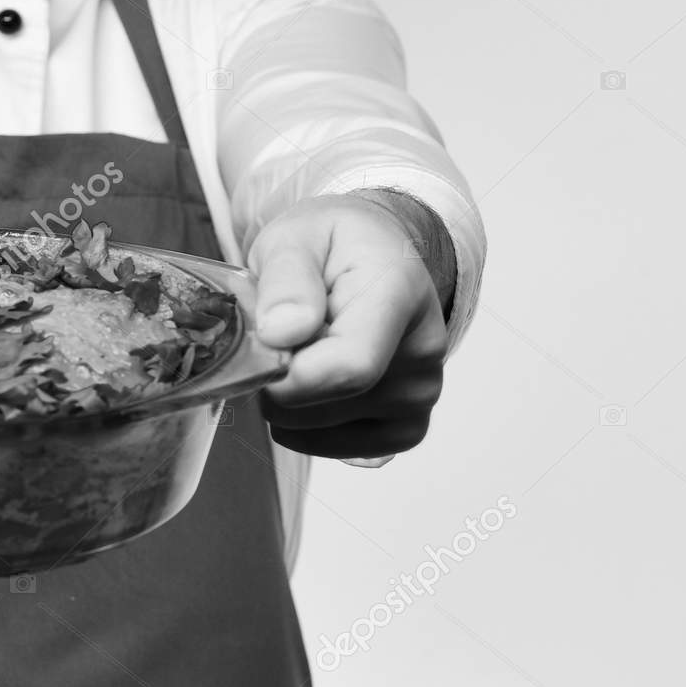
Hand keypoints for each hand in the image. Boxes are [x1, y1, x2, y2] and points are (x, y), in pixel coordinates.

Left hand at [249, 192, 451, 459]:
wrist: (369, 257)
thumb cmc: (330, 247)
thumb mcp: (294, 238)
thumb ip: (286, 281)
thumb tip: (281, 333)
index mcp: (399, 293)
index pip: (350, 367)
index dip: (288, 374)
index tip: (261, 346)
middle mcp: (423, 351)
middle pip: (326, 404)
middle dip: (277, 379)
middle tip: (278, 336)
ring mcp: (421, 395)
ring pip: (318, 430)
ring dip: (287, 400)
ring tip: (301, 352)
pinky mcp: (408, 426)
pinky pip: (334, 448)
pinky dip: (305, 425)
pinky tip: (311, 383)